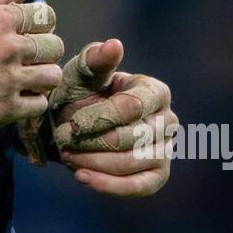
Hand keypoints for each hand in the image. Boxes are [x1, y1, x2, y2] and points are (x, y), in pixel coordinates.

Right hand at [0, 0, 63, 134]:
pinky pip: (40, 104)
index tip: (27, 34)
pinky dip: (32, 102)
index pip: (46, 17)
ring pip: (52, 75)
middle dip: (43, 51)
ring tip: (25, 78)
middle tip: (25, 58)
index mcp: (0, 20)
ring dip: (42, 77)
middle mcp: (9, 48)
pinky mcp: (6, 109)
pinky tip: (17, 97)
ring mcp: (9, 80)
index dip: (39, 26)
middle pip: (54, 46)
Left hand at [21, 39, 176, 196]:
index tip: (73, 123)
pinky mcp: (156, 176)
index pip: (132, 107)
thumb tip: (114, 45)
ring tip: (68, 155)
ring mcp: (165, 150)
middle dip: (93, 141)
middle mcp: (168, 120)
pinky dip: (108, 185)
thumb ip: (95, 60)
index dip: (100, 117)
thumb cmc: (80, 95)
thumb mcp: (82, 75)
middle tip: (64, 139)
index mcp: (155, 91)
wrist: (70, 127)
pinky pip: (138, 187)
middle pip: (132, 137)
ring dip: (95, 162)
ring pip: (132, 163)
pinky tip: (82, 177)